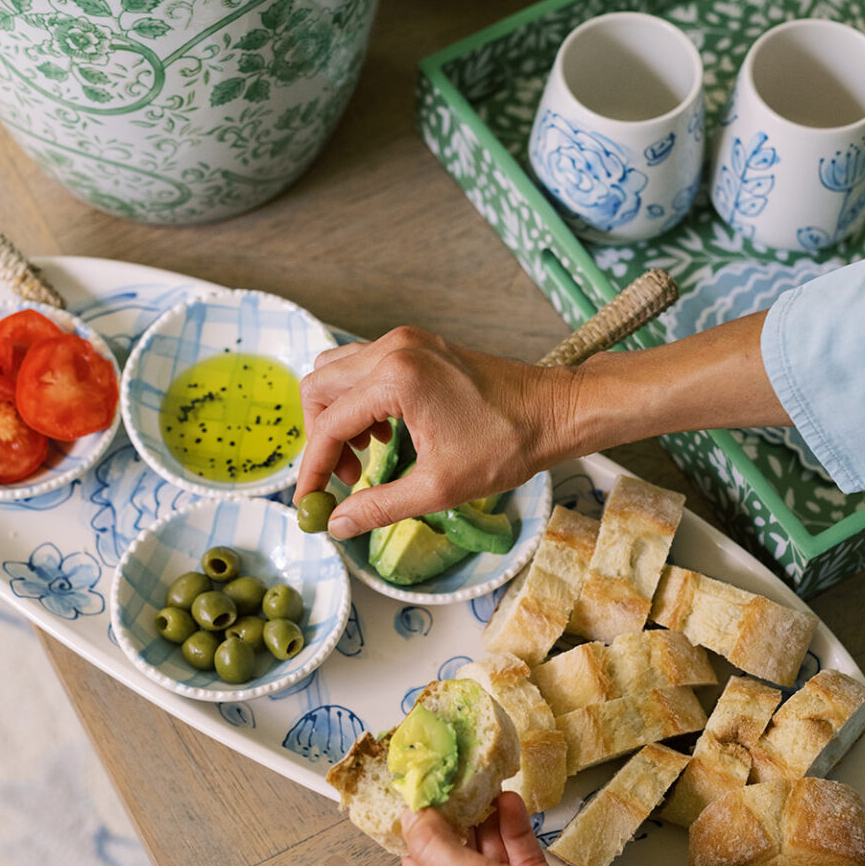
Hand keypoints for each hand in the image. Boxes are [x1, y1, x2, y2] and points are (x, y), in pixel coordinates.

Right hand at [295, 327, 577, 539]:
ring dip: (339, 414)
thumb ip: (379, 506)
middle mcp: (394, 349)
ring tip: (368, 453)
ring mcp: (405, 341)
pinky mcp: (418, 344)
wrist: (554, 410)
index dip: (313, 467)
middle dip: (322, 436)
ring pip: (338, 371)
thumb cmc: (506, 445)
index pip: (329, 424)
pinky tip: (388, 430)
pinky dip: (362, 399)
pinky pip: (366, 366)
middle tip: (347, 476)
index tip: (310, 498)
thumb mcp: (438, 487)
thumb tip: (336, 525)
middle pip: (320, 386)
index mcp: (396, 379)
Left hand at [400, 791, 674, 865]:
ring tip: (479, 785)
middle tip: (449, 786)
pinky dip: (514, 833)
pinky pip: (523, 862)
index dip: (418, 846)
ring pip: (492, 865)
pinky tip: (509, 802)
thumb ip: (440, 852)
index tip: (416, 803)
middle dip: (455, 830)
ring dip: (487, 825)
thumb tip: (410, 818)